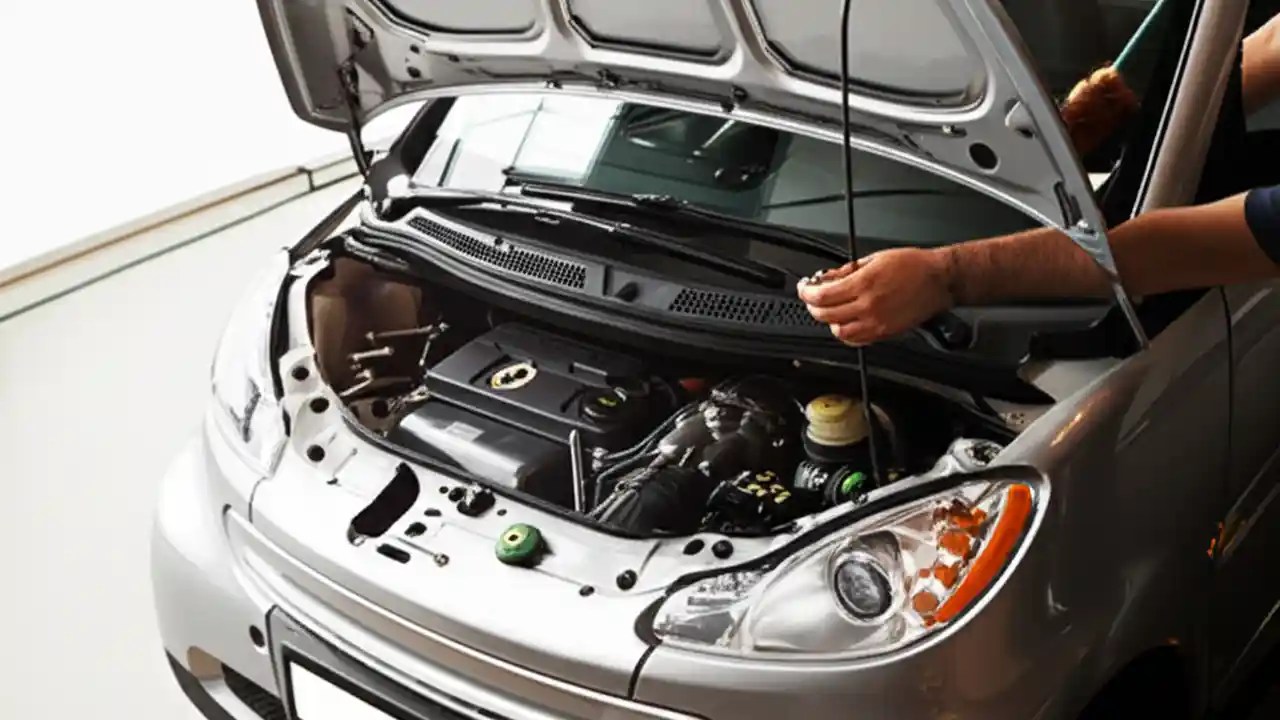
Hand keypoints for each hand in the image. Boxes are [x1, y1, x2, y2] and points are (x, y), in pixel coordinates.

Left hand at [797, 247, 954, 345]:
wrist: (939, 280)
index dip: (807, 292)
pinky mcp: (885, 333)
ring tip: (830, 310)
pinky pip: (856, 340)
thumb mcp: (874, 258)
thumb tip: (826, 277)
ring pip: (838, 332)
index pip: (822, 295)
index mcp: (864, 284)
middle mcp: (868, 306)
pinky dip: (845, 334)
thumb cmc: (913, 266)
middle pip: (825, 315)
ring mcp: (876, 323)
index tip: (805, 288)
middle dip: (813, 306)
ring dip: (829, 321)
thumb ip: (846, 270)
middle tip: (813, 298)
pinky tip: (846, 322)